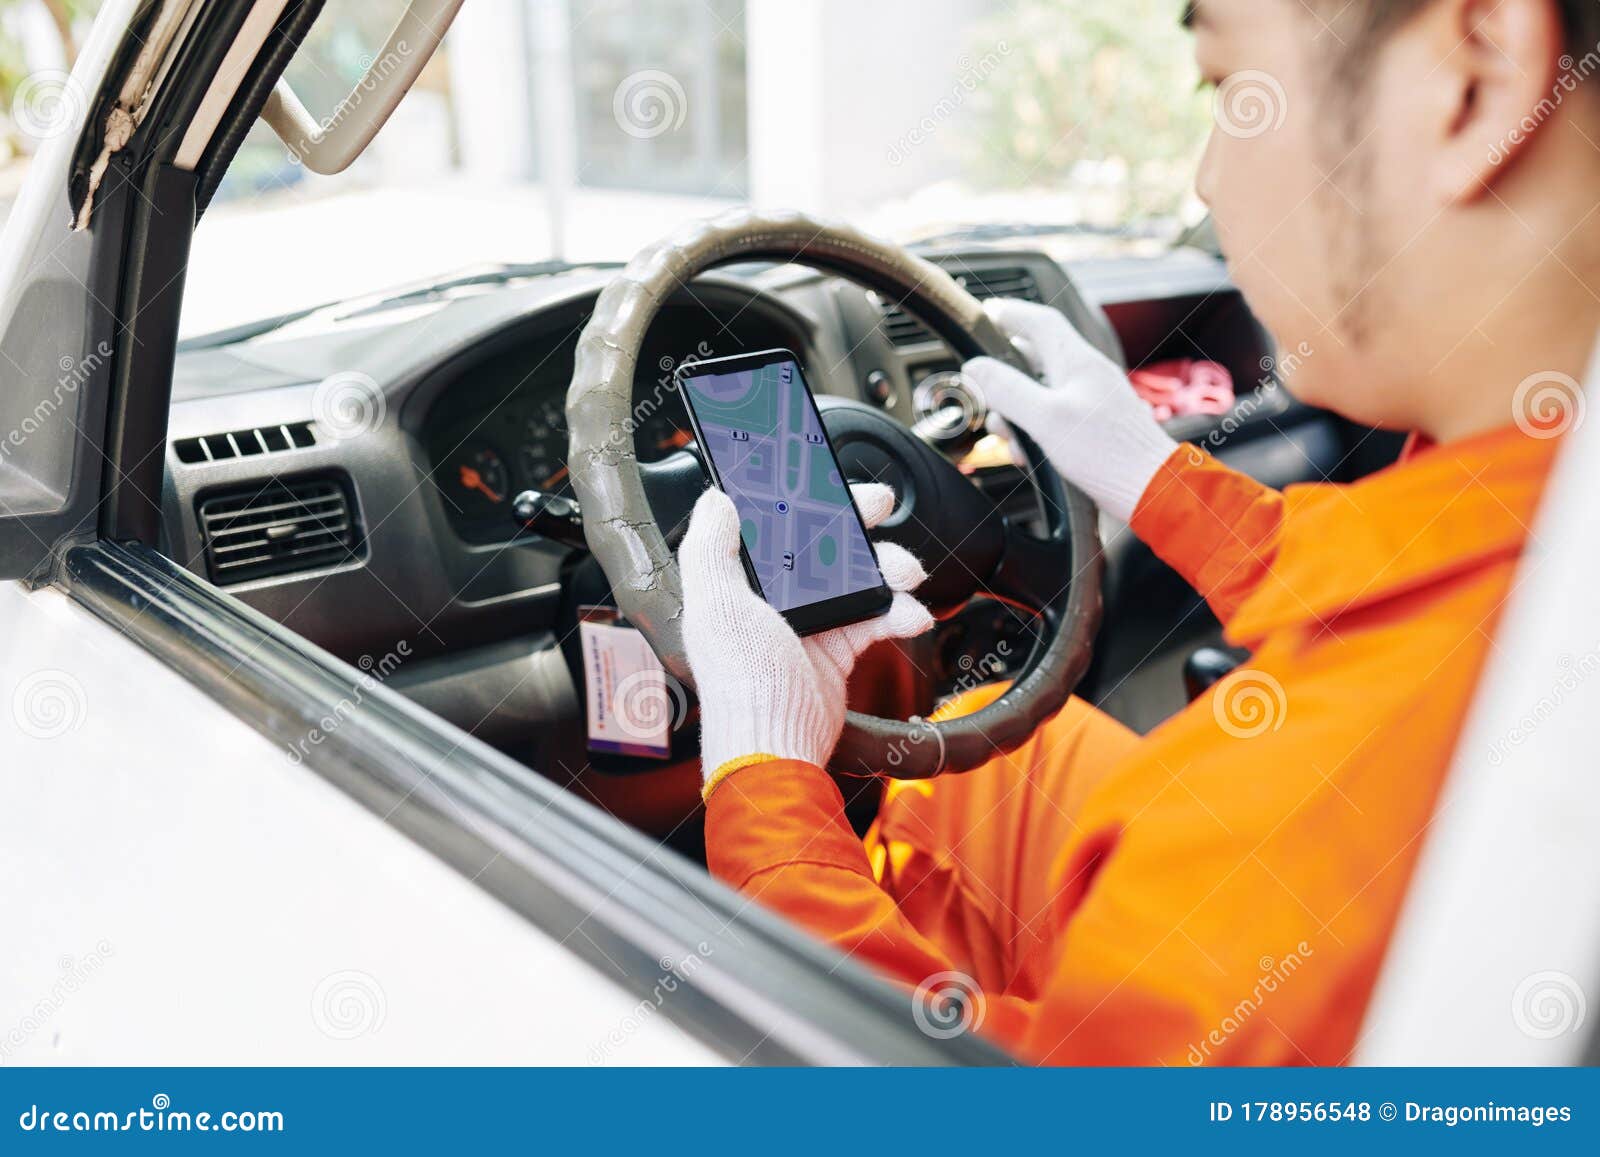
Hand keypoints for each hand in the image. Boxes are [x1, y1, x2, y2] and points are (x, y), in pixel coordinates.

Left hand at [678, 482, 932, 787]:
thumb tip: (713, 501)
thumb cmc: (741, 683)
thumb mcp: (716, 606)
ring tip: (905, 572)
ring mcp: (808, 623)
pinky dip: (898, 613)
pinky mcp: (837, 650)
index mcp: (740, 583)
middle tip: (879, 505)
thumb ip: (710, 550)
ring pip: (856, 577)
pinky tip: (910, 614)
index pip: (773, 528)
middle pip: (821, 545)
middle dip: (855, 524)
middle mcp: (773, 599)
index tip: (826, 481)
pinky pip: (875, 618)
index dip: (802, 502)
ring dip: (886, 568)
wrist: (779, 745)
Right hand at [964, 298, 1178, 523]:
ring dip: (1016, 413)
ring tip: (1009, 438)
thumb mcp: (1046, 418)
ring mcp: (1091, 401)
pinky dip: (1035, 431)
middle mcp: (1086, 375)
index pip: (1040, 321)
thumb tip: (974, 367)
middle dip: (1004, 379)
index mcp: (1077, 361)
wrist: (1151, 489)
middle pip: (1034, 360)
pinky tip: (1030, 455)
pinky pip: (1054, 418)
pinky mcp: (1093, 427)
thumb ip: (1007, 389)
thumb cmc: (1107, 453)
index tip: (987, 314)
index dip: (1011, 313)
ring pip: (1040, 393)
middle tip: (984, 397)